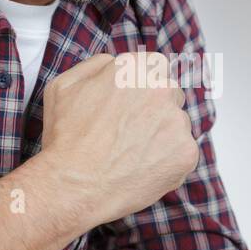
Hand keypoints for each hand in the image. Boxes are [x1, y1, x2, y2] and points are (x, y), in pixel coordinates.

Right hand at [38, 51, 198, 225]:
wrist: (74, 187)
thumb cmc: (65, 138)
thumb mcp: (63, 85)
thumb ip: (95, 65)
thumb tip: (114, 63)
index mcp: (135, 68)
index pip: (155, 66)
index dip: (143, 87)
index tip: (132, 106)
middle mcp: (161, 88)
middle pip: (170, 93)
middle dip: (155, 110)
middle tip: (130, 133)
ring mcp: (177, 120)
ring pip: (177, 124)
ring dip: (162, 136)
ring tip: (131, 155)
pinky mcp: (187, 152)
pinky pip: (182, 153)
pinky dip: (167, 162)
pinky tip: (141, 170)